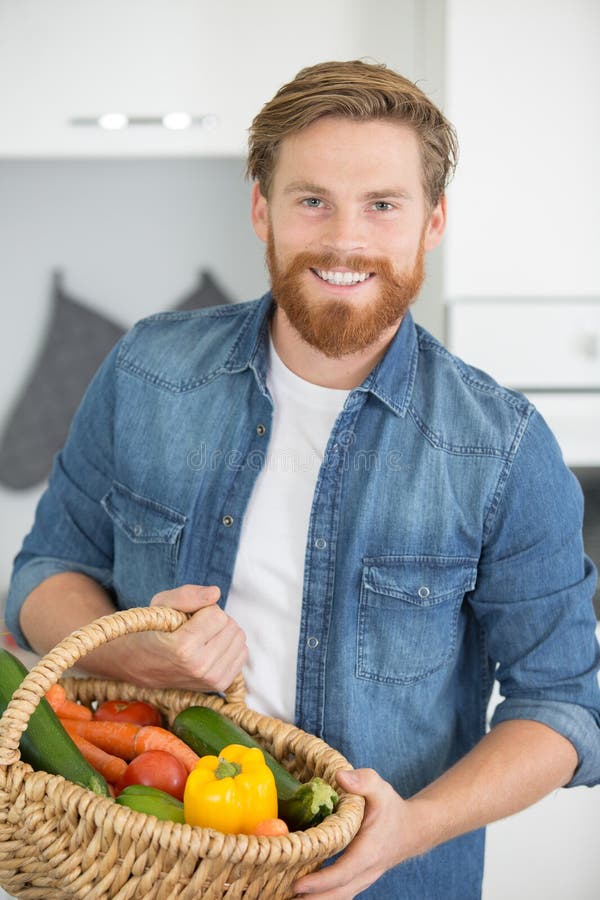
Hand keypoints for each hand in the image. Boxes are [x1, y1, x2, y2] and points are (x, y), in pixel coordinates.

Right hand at [134, 584, 247, 692]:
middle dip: (214, 620)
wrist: (137, 665)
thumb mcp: (160, 604)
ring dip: (222, 633)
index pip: (217, 615)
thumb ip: (187, 595)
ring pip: (239, 639)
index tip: (186, 619)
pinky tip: (210, 648)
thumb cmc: (149, 630)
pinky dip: (229, 646)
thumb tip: (216, 593)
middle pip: (231, 626)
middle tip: (193, 629)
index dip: (202, 610)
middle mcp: (200, 667)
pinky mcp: (220, 684)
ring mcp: (211, 679)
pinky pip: (242, 653)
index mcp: (183, 648)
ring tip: (200, 639)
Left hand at [293, 768, 425, 898]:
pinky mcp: (358, 880)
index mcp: (368, 851)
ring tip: (289, 898)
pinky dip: (323, 896)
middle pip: (338, 894)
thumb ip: (363, 781)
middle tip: (286, 897)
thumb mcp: (380, 788)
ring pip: (339, 897)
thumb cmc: (392, 808)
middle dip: (313, 899)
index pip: (343, 872)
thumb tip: (340, 776)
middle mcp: (366, 871)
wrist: (412, 830)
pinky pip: (340, 893)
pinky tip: (303, 893)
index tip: (297, 885)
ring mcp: (363, 879)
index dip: (320, 881)